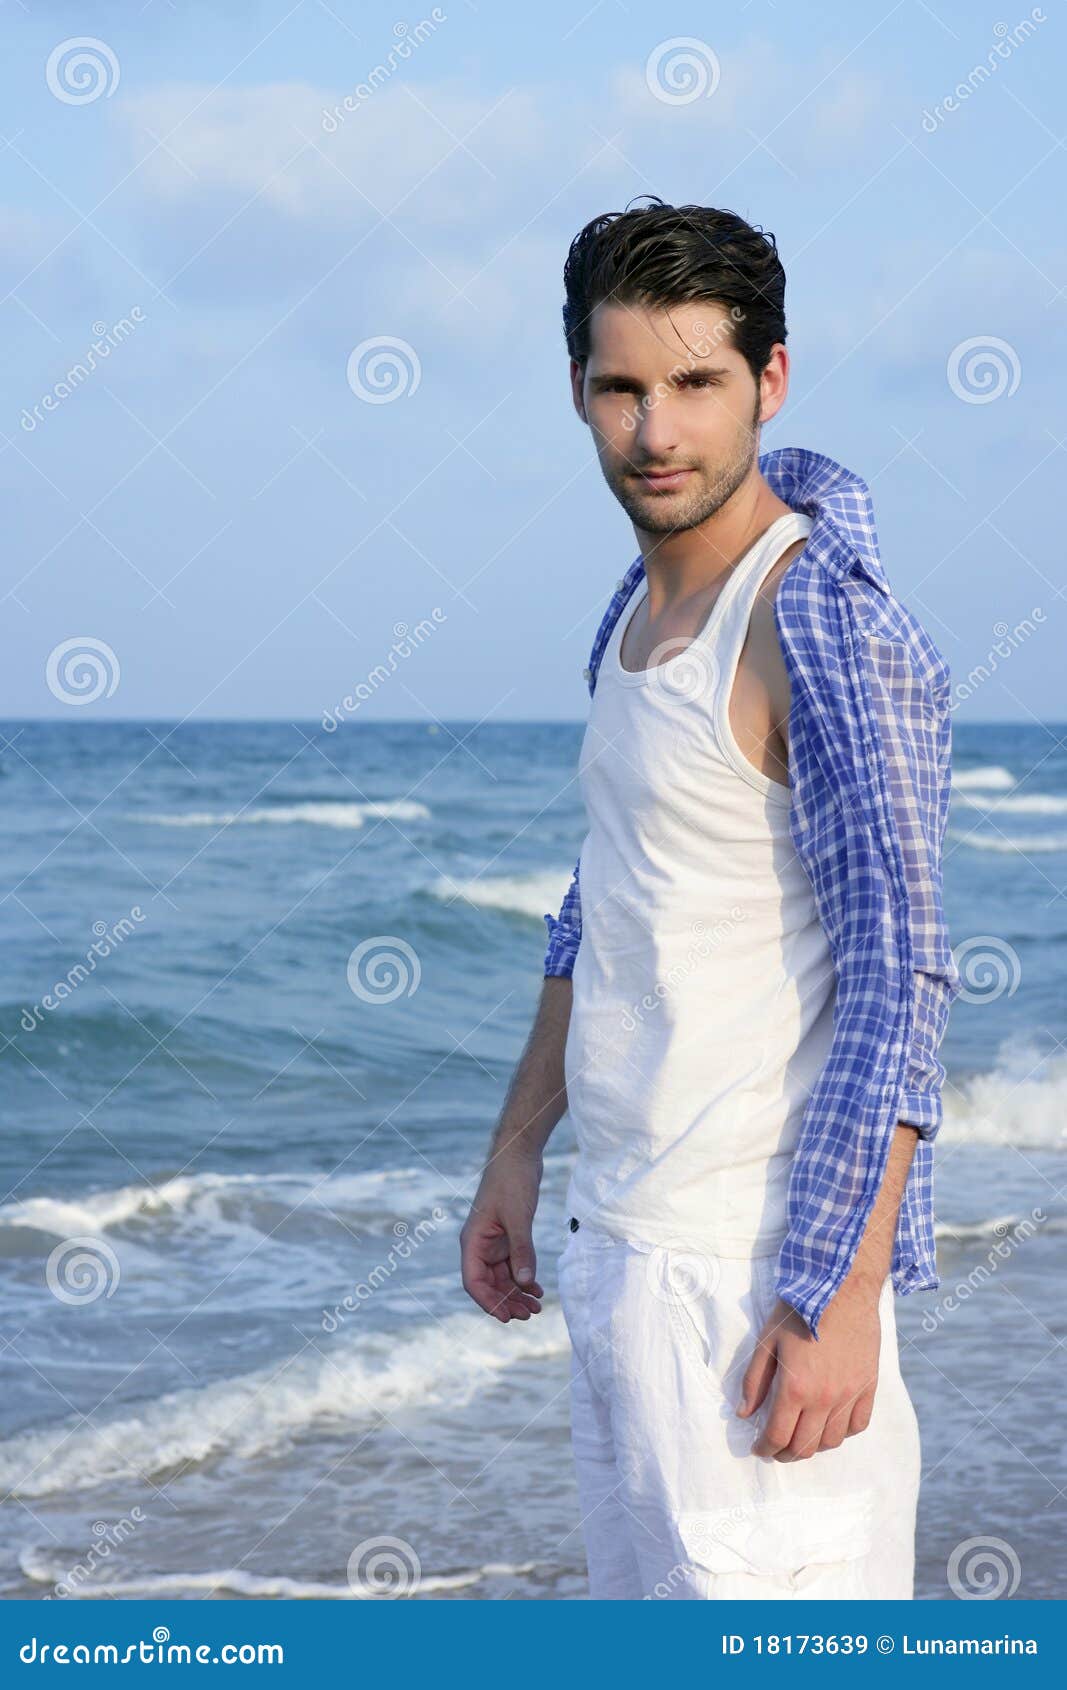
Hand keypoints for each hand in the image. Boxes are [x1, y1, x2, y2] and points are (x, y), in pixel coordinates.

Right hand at [460, 1148, 544, 1321]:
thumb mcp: (518, 1217)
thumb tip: (525, 1283)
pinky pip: (513, 1265)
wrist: (518, 1153)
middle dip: (507, 1301)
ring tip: (537, 1308)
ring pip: (502, 1277)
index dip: (488, 1302)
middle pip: (489, 1284)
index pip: (473, 1281)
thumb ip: (522, 1250)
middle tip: (529, 1315)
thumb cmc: (511, 1180)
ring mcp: (493, 1241)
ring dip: (517, 1294)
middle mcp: (480, 1245)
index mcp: (472, 1241)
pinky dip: (524, 1278)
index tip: (507, 1317)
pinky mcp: (508, 1236)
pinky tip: (538, 1290)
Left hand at [736, 1272, 882, 1460]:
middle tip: (776, 1449)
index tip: (758, 1449)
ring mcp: (850, 1394)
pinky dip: (842, 1433)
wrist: (841, 1287)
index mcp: (795, 1388)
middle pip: (804, 1445)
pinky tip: (830, 1426)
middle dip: (785, 1453)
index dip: (765, 1448)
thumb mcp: (767, 1340)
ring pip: (831, 1441)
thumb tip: (744, 1414)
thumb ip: (755, 1380)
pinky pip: (858, 1425)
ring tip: (801, 1439)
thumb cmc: (799, 1310)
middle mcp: (824, 1398)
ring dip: (813, 1447)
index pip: (778, 1435)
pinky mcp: (868, 1385)